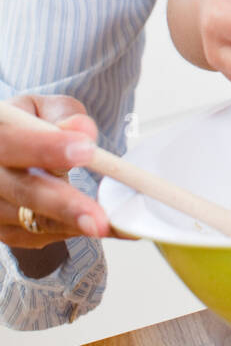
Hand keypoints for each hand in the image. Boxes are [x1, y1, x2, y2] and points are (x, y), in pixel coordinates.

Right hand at [0, 94, 104, 249]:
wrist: (17, 150)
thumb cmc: (32, 125)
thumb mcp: (47, 109)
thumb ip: (65, 116)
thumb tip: (82, 129)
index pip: (10, 143)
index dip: (46, 148)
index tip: (86, 151)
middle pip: (20, 190)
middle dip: (62, 204)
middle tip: (98, 217)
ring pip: (28, 220)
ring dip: (70, 225)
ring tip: (105, 225)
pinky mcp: (2, 229)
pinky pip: (35, 236)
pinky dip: (69, 232)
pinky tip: (96, 225)